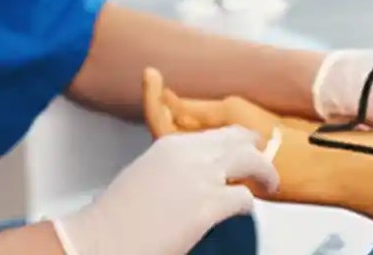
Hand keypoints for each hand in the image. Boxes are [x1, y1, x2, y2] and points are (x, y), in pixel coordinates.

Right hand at [53, 126, 278, 254]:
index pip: (218, 133)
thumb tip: (198, 175)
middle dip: (257, 151)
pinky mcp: (206, 208)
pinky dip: (247, 204)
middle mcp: (189, 155)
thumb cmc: (118, 216)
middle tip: (265, 164)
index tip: (247, 147)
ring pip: (252, 163)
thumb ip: (175, 167)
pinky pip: (244, 198)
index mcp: (171, 145)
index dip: (238, 141)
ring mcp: (200, 179)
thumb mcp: (147, 173)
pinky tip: (243, 209)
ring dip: (265, 174)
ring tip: (270, 185)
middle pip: (240, 141)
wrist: (102, 238)